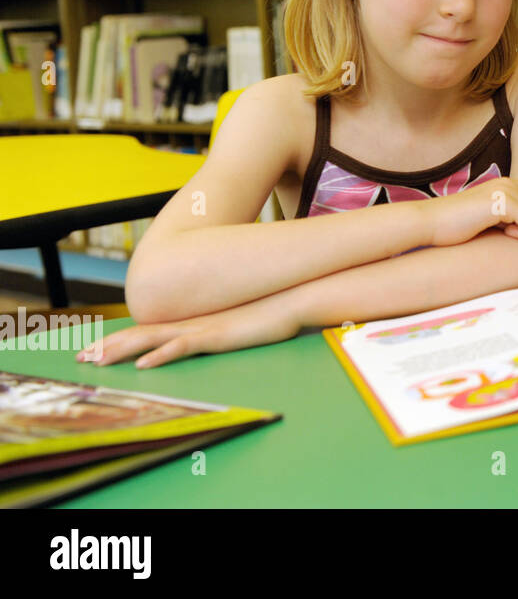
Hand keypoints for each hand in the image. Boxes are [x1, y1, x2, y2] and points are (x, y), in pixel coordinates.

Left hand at [77, 297, 301, 368]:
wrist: (291, 299)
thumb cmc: (268, 312)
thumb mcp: (236, 324)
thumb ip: (218, 329)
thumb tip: (209, 337)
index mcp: (193, 322)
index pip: (148, 330)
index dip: (119, 339)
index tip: (95, 349)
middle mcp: (190, 323)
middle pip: (141, 334)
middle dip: (108, 346)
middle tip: (80, 358)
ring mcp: (201, 329)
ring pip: (152, 339)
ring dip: (122, 350)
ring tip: (96, 361)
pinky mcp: (216, 336)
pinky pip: (181, 347)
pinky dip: (160, 356)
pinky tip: (142, 365)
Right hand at [424, 177, 517, 245]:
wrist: (432, 223)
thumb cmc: (457, 226)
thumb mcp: (489, 216)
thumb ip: (510, 214)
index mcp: (507, 183)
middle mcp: (510, 183)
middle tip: (506, 231)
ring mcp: (506, 190)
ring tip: (500, 231)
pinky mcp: (502, 201)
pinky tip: (499, 231)